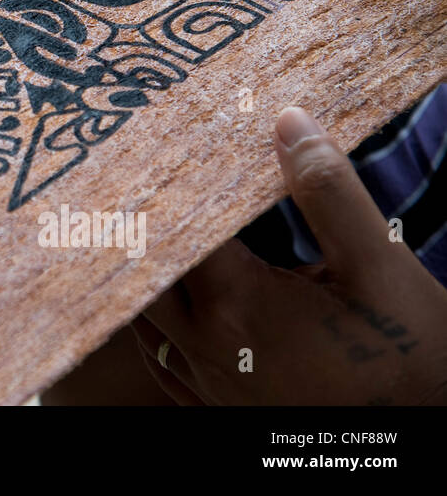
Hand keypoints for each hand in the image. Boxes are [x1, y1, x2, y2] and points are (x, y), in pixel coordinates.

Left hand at [132, 106, 446, 404]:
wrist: (431, 434)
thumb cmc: (413, 356)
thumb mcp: (379, 265)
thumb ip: (329, 191)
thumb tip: (288, 122)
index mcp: (237, 306)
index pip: (174, 229)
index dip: (169, 186)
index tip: (166, 149)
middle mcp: (207, 349)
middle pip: (140, 274)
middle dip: (143, 228)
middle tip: (147, 185)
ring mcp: (207, 387)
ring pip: (141, 321)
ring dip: (144, 277)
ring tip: (157, 232)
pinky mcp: (217, 410)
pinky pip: (159, 362)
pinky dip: (154, 325)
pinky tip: (172, 297)